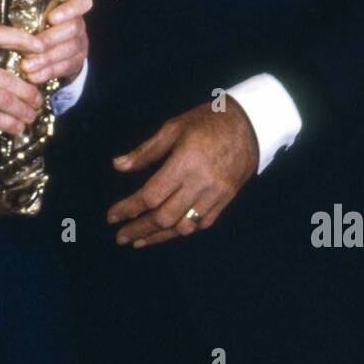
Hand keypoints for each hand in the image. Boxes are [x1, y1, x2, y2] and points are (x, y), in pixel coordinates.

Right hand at [0, 25, 47, 135]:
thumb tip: (4, 72)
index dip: (22, 39)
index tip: (40, 47)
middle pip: (7, 77)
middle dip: (29, 91)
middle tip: (39, 100)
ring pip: (3, 99)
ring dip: (22, 110)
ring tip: (31, 116)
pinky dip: (7, 124)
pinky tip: (16, 128)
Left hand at [20, 0, 92, 84]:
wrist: (48, 45)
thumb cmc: (34, 21)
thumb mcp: (33, 13)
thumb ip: (28, 14)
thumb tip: (8, 20)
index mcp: (71, 4)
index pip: (82, 2)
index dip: (69, 10)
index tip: (51, 18)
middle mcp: (79, 22)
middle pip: (73, 28)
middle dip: (49, 40)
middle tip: (28, 50)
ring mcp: (81, 42)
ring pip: (69, 49)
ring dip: (46, 59)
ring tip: (26, 66)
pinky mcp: (77, 61)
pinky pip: (65, 67)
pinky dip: (47, 72)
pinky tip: (33, 76)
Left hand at [106, 97, 258, 247]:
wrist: (251, 124)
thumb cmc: (207, 121)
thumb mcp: (173, 128)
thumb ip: (145, 151)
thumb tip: (117, 166)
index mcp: (184, 163)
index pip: (151, 196)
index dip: (128, 209)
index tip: (111, 217)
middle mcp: (200, 184)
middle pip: (165, 217)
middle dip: (139, 229)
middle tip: (120, 237)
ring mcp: (216, 195)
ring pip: (184, 226)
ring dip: (159, 237)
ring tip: (139, 241)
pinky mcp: (227, 200)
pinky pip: (202, 223)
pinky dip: (183, 230)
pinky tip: (169, 232)